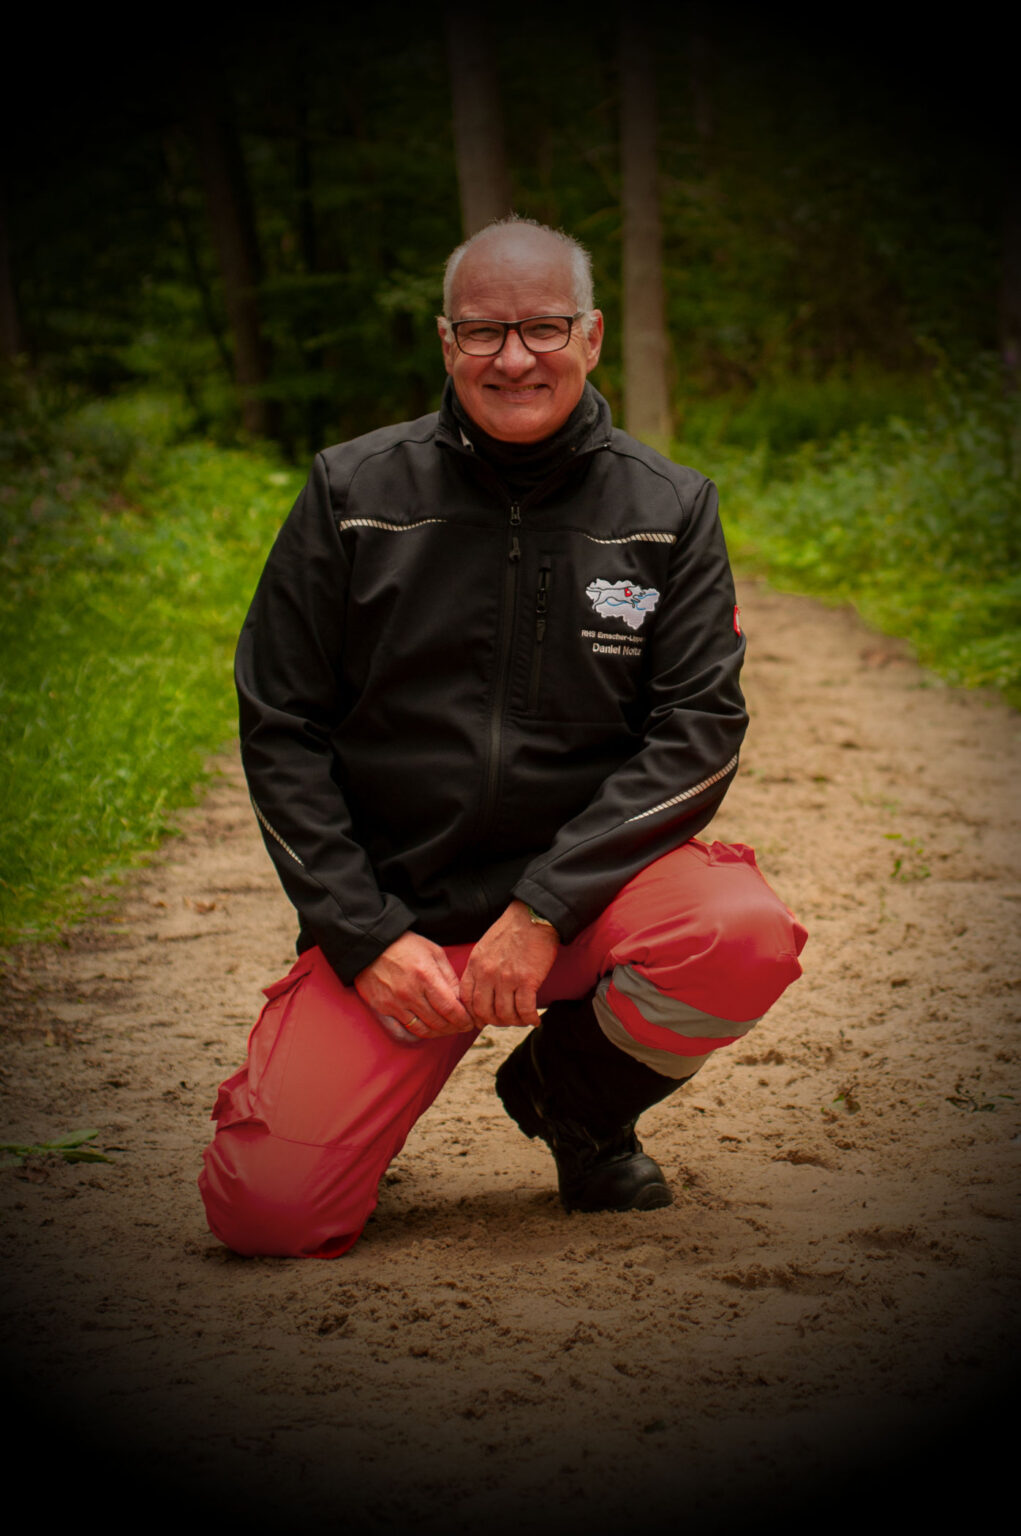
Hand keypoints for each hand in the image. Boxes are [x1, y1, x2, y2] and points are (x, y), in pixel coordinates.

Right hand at [354, 931, 475, 1039]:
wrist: (372, 944)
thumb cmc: (406, 945)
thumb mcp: (434, 952)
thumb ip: (449, 976)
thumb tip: (462, 1000)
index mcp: (426, 977)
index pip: (451, 1009)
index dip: (464, 1020)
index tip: (470, 1021)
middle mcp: (410, 993)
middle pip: (438, 1022)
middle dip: (455, 1027)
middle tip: (462, 1026)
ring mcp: (394, 1004)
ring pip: (422, 1030)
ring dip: (438, 1033)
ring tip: (446, 1029)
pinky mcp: (381, 1010)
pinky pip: (401, 1033)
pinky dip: (415, 1037)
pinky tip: (425, 1032)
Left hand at [460, 900, 559, 1028]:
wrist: (533, 917)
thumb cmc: (511, 930)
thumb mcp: (484, 947)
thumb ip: (480, 968)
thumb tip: (482, 991)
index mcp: (475, 965)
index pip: (466, 1000)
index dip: (473, 1014)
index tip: (483, 1019)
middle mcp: (488, 974)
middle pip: (483, 1012)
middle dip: (494, 1021)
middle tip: (505, 1021)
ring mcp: (506, 978)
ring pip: (504, 1014)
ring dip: (514, 1022)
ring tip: (522, 1020)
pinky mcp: (527, 980)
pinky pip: (525, 1010)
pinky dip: (530, 1019)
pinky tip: (535, 1020)